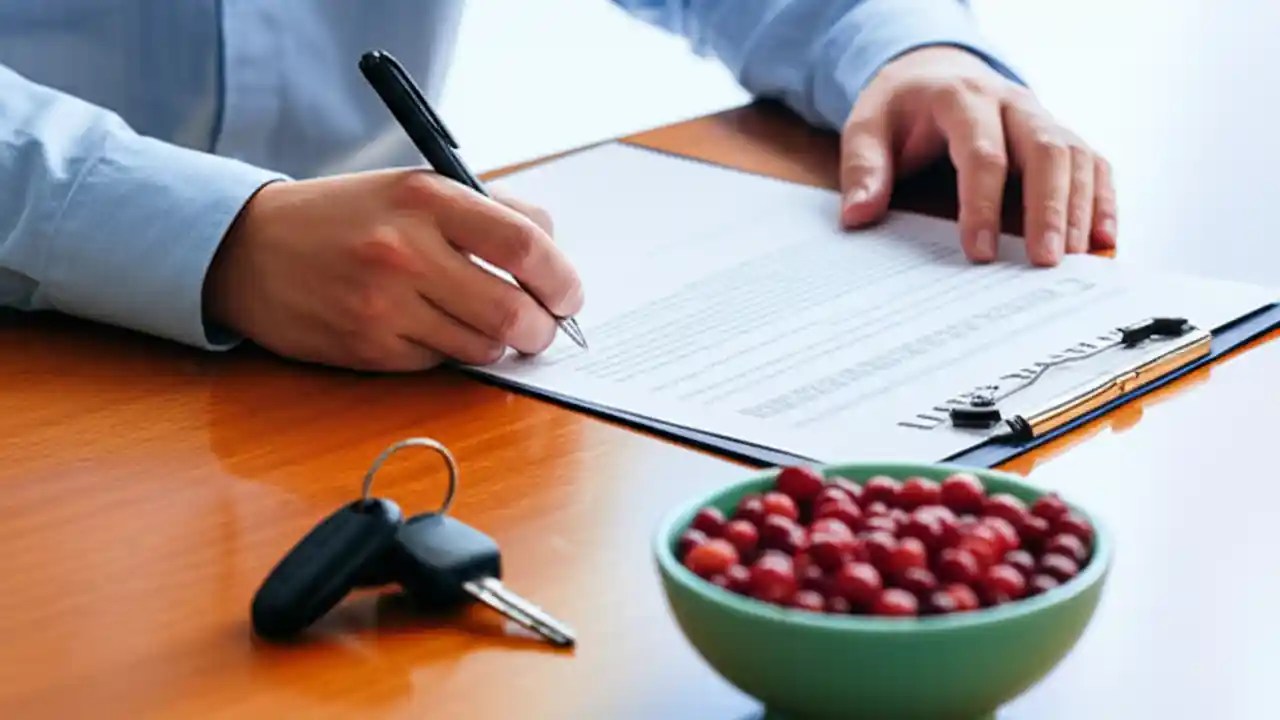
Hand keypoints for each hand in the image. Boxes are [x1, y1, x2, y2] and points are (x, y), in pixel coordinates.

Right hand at [204, 170, 582, 370]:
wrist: (249, 249)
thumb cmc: (345, 217)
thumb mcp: (411, 188)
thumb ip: (484, 211)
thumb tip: (552, 249)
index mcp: (425, 198)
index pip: (524, 242)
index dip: (562, 277)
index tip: (569, 293)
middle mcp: (405, 249)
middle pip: (512, 309)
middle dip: (542, 328)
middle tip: (543, 327)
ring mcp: (384, 304)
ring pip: (482, 345)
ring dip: (498, 343)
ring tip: (487, 325)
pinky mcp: (368, 347)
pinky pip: (439, 362)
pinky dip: (449, 352)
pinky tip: (428, 328)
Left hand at [839, 46, 1116, 265]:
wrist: (933, 72)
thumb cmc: (901, 109)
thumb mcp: (866, 127)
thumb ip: (862, 169)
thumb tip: (858, 215)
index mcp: (962, 99)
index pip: (982, 153)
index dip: (983, 205)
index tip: (981, 253)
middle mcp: (1011, 103)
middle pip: (1044, 151)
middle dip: (1049, 208)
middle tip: (1045, 261)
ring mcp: (1041, 118)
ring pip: (1076, 156)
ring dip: (1081, 209)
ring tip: (1076, 260)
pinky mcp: (1059, 135)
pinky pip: (1094, 162)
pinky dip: (1103, 199)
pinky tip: (1104, 239)